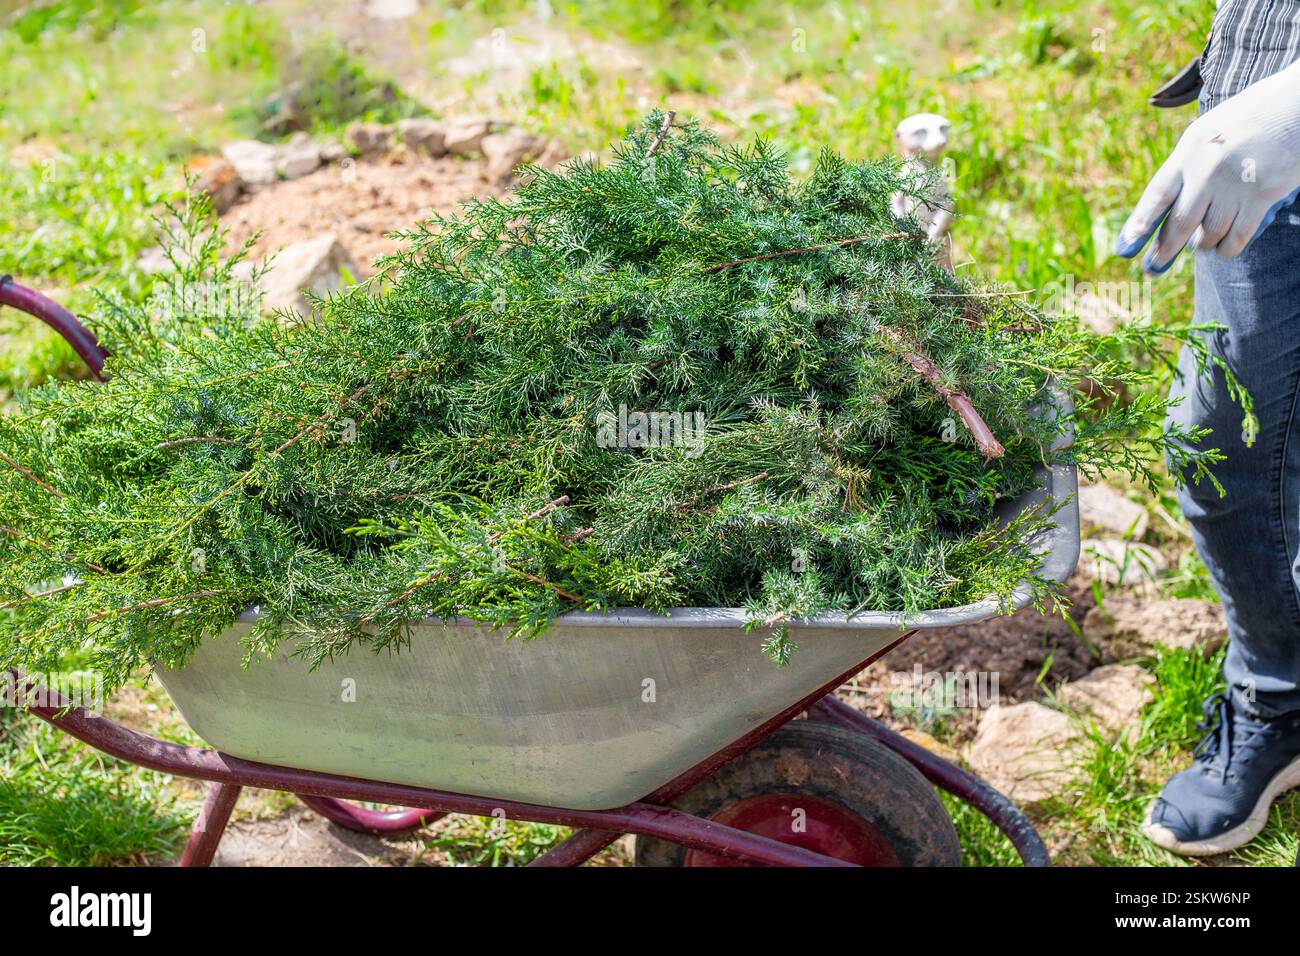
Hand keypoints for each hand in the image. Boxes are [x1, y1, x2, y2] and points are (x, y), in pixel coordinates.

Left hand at [1115, 60, 1299, 272]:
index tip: (1126, 248)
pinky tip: (1225, 247)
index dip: (1139, 225)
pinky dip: (1227, 248)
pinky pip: (1237, 237)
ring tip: (1202, 243)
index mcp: (1190, 149)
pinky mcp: (1264, 194)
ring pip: (1208, 235)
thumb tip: (1165, 211)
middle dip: (1163, 251)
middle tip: (1152, 268)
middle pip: (1179, 223)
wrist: (1298, 104)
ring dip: (1203, 245)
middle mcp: (1208, 168)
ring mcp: (1236, 183)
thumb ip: (1186, 165)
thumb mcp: (1207, 131)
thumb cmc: (1249, 118)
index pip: (1157, 195)